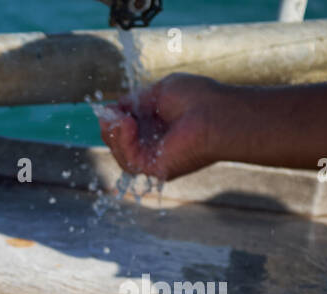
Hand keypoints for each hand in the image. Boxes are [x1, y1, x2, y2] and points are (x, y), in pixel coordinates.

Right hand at [96, 73, 236, 181]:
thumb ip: (135, 101)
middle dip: (111, 127)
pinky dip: (122, 140)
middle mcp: (156, 146)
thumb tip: (111, 109)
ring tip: (121, 118)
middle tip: (110, 114)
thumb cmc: (198, 98)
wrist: (216, 114)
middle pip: (119, 142)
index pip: (127, 127)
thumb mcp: (159, 91)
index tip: (110, 108)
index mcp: (159, 127)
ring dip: (114, 133)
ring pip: (120, 152)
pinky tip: (127, 123)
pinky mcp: (153, 169)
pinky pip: (127, 158)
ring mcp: (154, 159)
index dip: (115, 117)